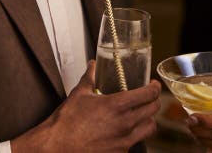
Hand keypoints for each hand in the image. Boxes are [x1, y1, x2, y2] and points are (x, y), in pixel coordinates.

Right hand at [11, 61, 160, 151]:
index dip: (155, 87)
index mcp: (118, 106)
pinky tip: (126, 131)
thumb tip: (92, 66)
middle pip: (153, 110)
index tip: (154, 84)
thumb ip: (89, 78)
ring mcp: (124, 141)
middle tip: (149, 97)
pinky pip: (135, 142)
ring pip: (149, 128)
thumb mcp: (79, 94)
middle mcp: (125, 124)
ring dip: (148, 119)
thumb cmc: (66, 122)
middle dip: (153, 101)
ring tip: (142, 115)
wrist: (57, 147)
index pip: (149, 94)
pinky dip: (134, 135)